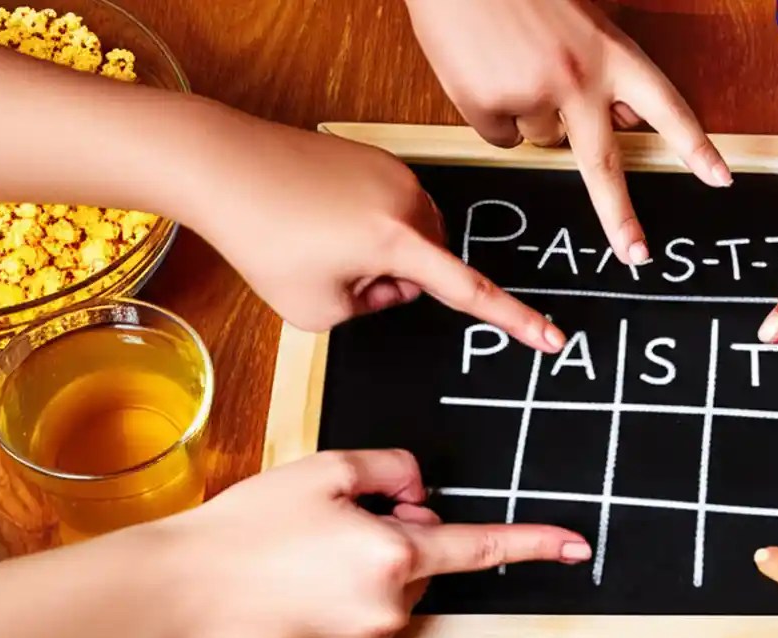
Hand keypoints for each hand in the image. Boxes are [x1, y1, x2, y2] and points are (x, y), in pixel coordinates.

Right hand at [159, 450, 590, 637]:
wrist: (178, 595)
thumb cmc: (246, 532)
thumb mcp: (320, 472)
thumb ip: (387, 468)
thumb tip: (418, 488)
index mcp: (395, 553)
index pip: (481, 545)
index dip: (535, 544)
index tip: (578, 545)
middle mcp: (392, 606)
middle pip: (422, 562)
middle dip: (396, 540)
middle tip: (330, 529)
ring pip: (392, 595)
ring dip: (367, 575)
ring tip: (301, 564)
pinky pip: (365, 626)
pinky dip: (345, 608)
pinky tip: (299, 596)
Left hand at [180, 102, 565, 351]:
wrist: (224, 164)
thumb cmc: (262, 237)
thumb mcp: (315, 309)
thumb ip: (371, 311)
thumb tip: (393, 284)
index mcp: (398, 242)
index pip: (472, 292)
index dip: (516, 321)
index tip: (553, 338)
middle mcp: (409, 202)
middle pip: (430, 266)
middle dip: (393, 282)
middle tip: (337, 274)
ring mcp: (396, 174)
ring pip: (413, 238)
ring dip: (381, 253)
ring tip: (323, 241)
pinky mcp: (380, 158)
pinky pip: (393, 208)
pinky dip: (367, 224)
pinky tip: (323, 217)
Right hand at [405, 0, 730, 264]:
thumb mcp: (581, 18)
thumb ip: (605, 69)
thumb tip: (622, 121)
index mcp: (609, 53)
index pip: (666, 107)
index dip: (695, 147)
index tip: (720, 179)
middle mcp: (577, 79)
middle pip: (603, 167)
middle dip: (621, 218)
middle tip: (637, 254)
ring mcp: (532, 96)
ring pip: (542, 140)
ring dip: (534, 116)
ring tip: (515, 65)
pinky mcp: (488, 105)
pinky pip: (500, 135)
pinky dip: (493, 113)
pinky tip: (486, 73)